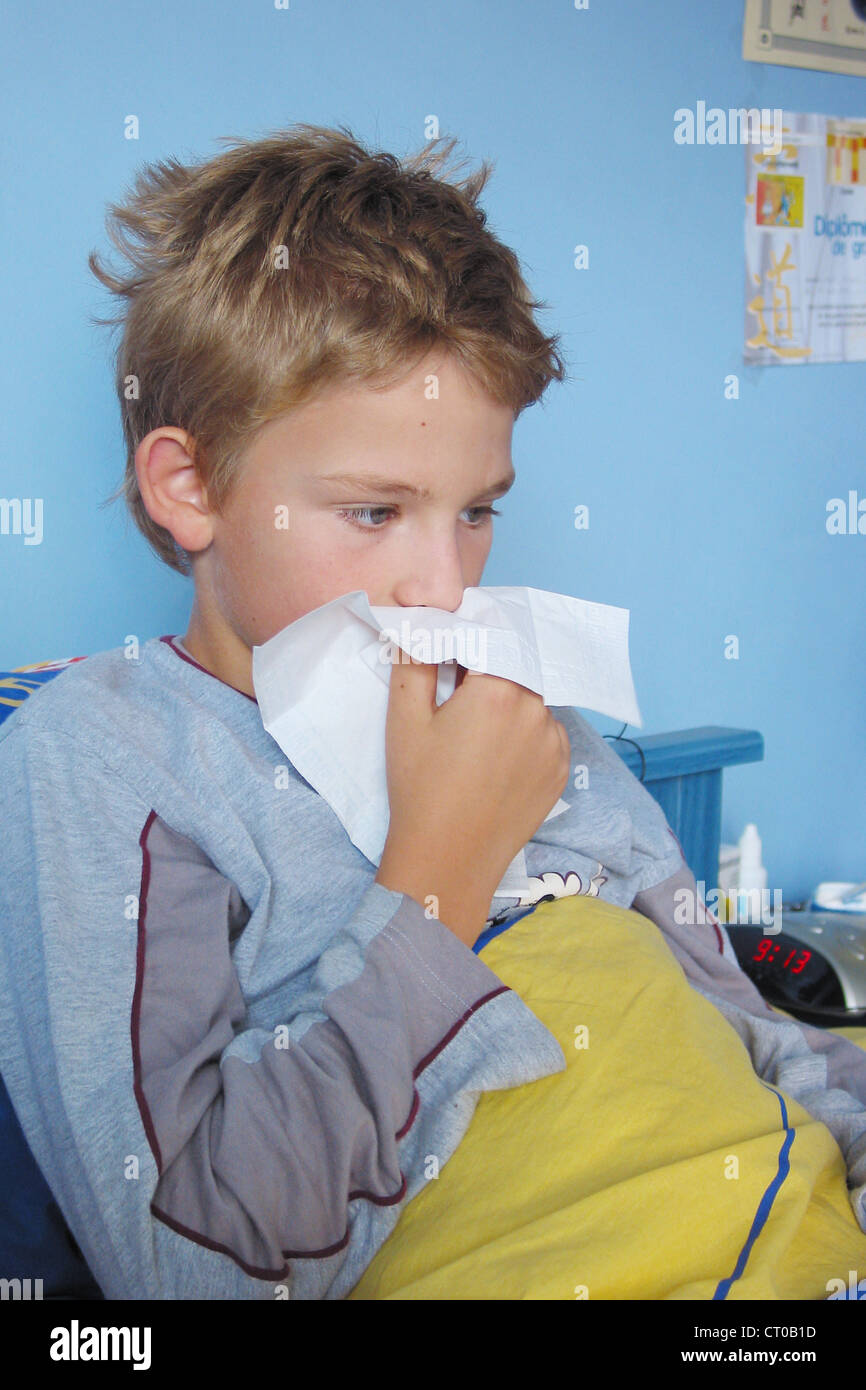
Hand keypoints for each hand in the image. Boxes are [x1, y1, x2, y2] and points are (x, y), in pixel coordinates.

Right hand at [375, 656, 570, 945]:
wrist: (448, 860)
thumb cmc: (421, 788)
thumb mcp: (405, 719)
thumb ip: (415, 661)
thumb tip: (423, 624)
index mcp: (499, 689)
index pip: (493, 640)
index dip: (470, 641)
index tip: (451, 652)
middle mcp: (537, 710)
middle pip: (516, 668)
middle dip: (490, 671)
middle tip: (458, 691)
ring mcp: (554, 742)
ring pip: (532, 700)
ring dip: (509, 702)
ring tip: (475, 732)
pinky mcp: (561, 770)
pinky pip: (545, 733)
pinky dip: (524, 732)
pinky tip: (495, 755)